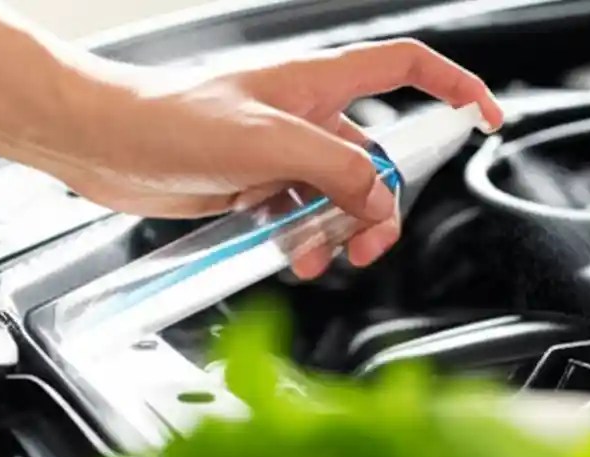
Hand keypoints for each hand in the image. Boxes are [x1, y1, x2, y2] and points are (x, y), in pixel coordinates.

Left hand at [53, 40, 503, 277]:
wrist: (105, 145)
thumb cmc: (169, 120)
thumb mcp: (268, 144)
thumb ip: (337, 169)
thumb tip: (380, 201)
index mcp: (320, 83)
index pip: (407, 67)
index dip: (454, 86)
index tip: (484, 118)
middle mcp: (310, 116)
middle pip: (381, 159)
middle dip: (381, 207)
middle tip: (366, 242)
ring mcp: (287, 154)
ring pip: (344, 198)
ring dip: (341, 233)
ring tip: (318, 256)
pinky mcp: (261, 187)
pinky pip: (308, 217)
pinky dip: (308, 240)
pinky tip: (289, 253)